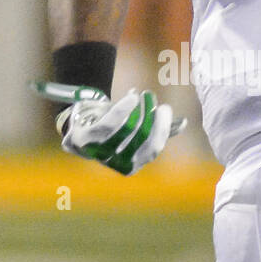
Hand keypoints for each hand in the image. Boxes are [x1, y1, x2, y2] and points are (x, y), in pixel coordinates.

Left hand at [50, 87, 177, 175]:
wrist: (77, 127)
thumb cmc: (110, 130)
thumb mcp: (133, 132)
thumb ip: (155, 130)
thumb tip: (183, 124)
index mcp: (130, 166)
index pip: (152, 149)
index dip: (162, 129)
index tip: (165, 109)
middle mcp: (114, 163)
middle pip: (142, 140)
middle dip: (153, 118)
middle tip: (155, 100)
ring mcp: (98, 152)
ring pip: (127, 130)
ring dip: (139, 109)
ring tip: (143, 95)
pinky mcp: (86, 139)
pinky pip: (109, 123)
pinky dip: (124, 107)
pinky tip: (132, 96)